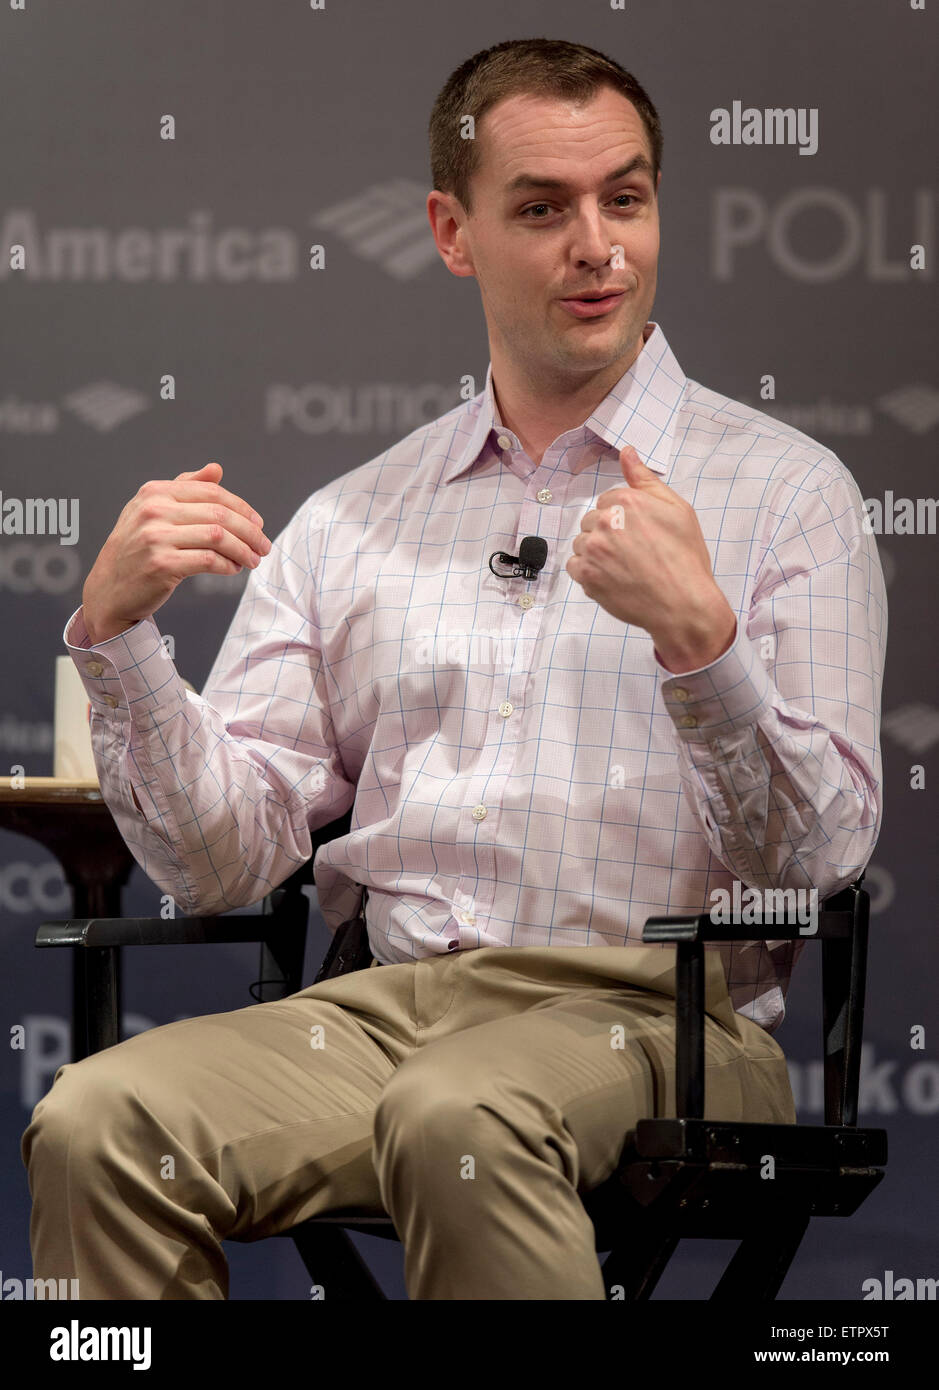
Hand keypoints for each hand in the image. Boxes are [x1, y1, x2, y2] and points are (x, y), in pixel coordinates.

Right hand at [82, 462, 270, 642]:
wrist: (109, 588)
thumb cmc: (137, 548)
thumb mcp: (153, 511)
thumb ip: (185, 488)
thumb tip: (216, 468)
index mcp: (155, 492)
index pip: (212, 492)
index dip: (242, 508)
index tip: (259, 524)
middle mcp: (153, 511)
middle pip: (219, 514)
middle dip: (250, 531)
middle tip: (264, 546)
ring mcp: (156, 537)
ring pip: (218, 536)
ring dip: (243, 550)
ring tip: (253, 560)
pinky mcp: (162, 565)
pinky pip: (209, 560)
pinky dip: (228, 565)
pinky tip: (234, 568)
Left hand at [566, 445, 736, 671]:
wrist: (683, 603)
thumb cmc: (685, 557)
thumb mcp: (677, 509)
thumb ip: (645, 480)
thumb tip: (626, 452)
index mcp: (626, 500)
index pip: (608, 500)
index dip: (624, 517)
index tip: (639, 533)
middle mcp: (604, 521)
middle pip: (592, 520)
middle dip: (608, 533)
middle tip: (634, 552)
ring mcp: (593, 550)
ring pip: (583, 543)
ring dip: (596, 552)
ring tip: (624, 567)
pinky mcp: (586, 576)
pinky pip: (575, 566)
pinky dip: (589, 572)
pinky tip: (612, 578)